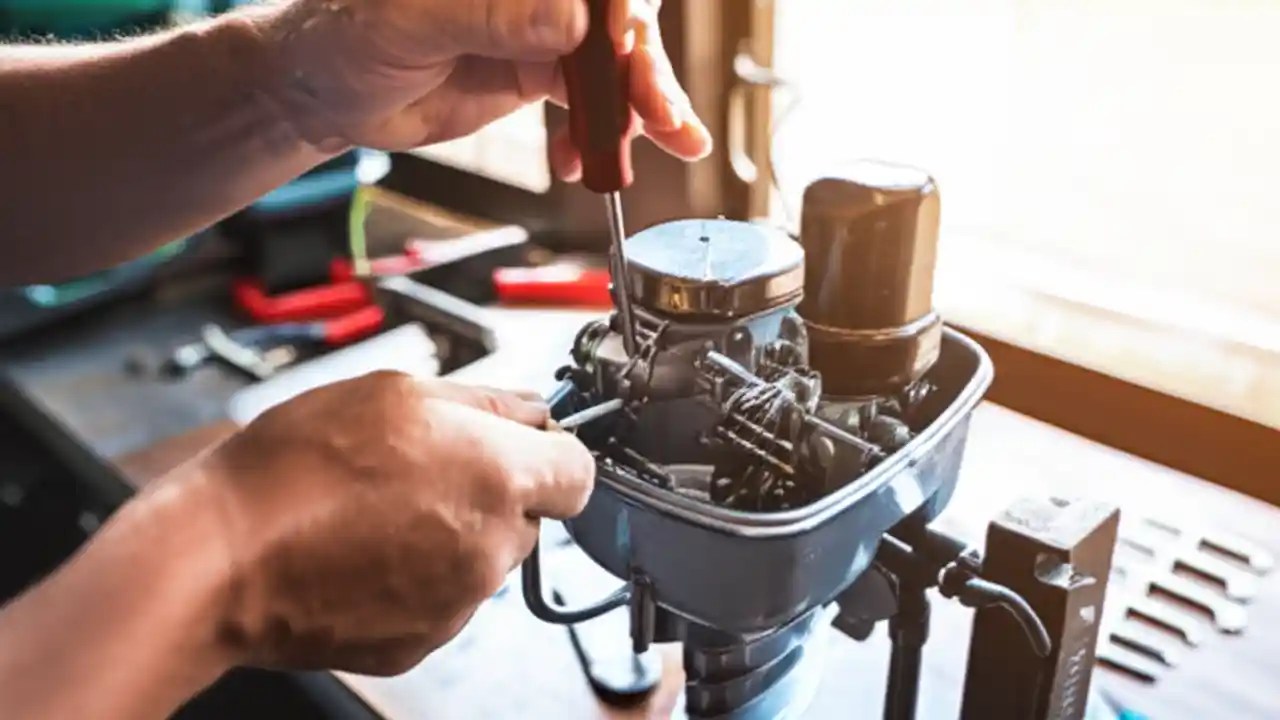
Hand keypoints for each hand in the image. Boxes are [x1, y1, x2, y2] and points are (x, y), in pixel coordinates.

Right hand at [186, 372, 593, 674]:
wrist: (224, 555)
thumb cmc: (296, 467)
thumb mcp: (397, 391)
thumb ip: (486, 401)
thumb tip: (534, 410)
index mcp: (499, 477)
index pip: (580, 472)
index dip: (553, 454)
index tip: (525, 447)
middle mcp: (491, 547)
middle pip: (528, 516)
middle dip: (492, 491)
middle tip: (423, 470)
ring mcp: (459, 602)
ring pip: (483, 557)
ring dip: (453, 533)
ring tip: (380, 510)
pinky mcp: (423, 641)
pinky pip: (445, 599)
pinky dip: (419, 576)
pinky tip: (366, 549)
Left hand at [258, 0, 711, 179]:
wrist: (323, 91)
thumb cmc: (343, 33)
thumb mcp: (411, 24)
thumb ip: (490, 18)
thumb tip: (569, 19)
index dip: (622, 9)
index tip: (629, 43)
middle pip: (615, 18)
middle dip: (646, 65)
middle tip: (661, 113)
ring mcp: (539, 28)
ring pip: (613, 62)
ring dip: (642, 104)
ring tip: (669, 140)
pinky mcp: (535, 70)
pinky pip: (588, 102)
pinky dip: (600, 134)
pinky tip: (590, 161)